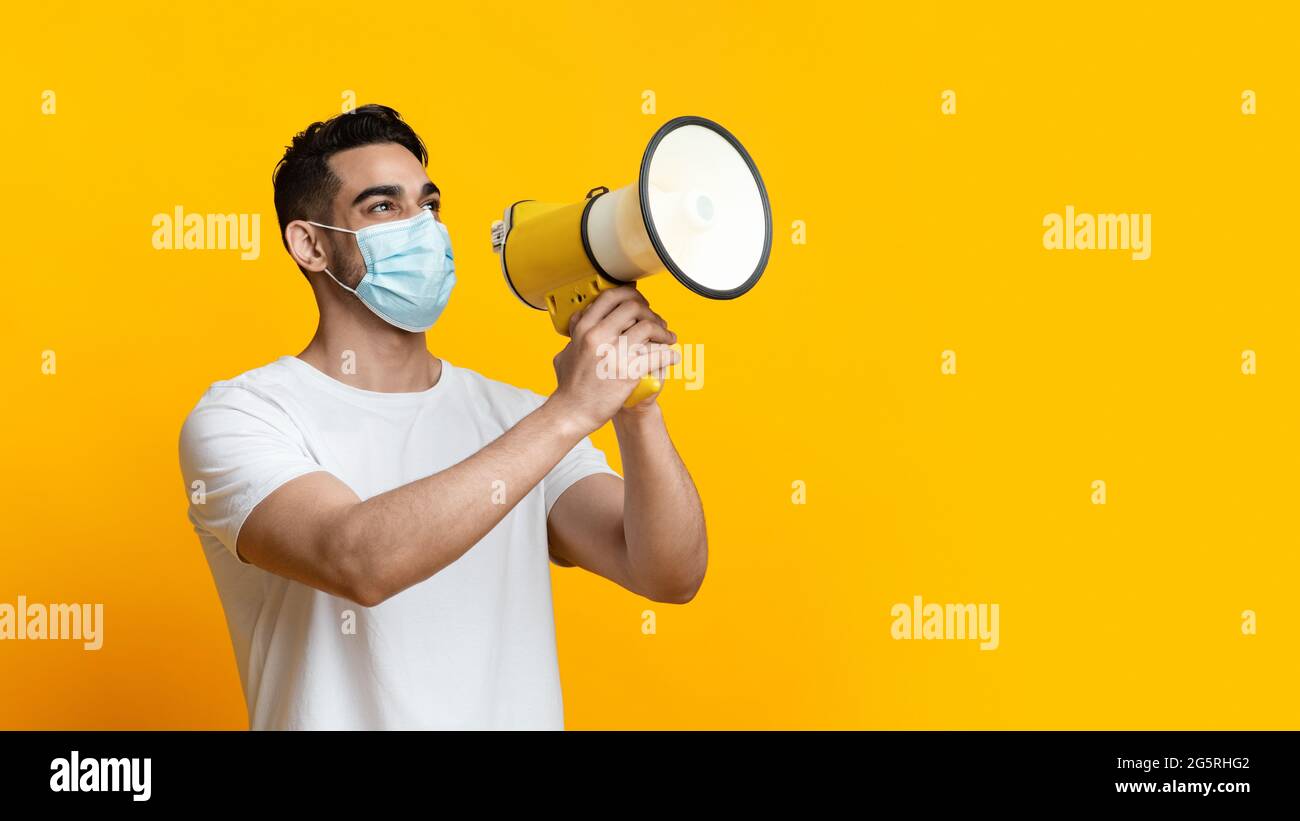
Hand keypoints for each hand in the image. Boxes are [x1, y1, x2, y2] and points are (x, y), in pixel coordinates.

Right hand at [549, 286, 679, 433]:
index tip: (639, 299)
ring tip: (668, 338)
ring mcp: (615, 353)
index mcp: (584, 329)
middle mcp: (599, 337)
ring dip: (663, 331)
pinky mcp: (628, 372)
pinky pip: (657, 354)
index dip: (630, 294)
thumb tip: (579, 320)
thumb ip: (574, 334)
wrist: (572, 412)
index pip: (611, 297)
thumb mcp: (565, 353)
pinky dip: (668, 354)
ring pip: (649, 328)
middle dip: (650, 312)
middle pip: (633, 308)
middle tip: (656, 321)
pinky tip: (671, 356)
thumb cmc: (569, 387)